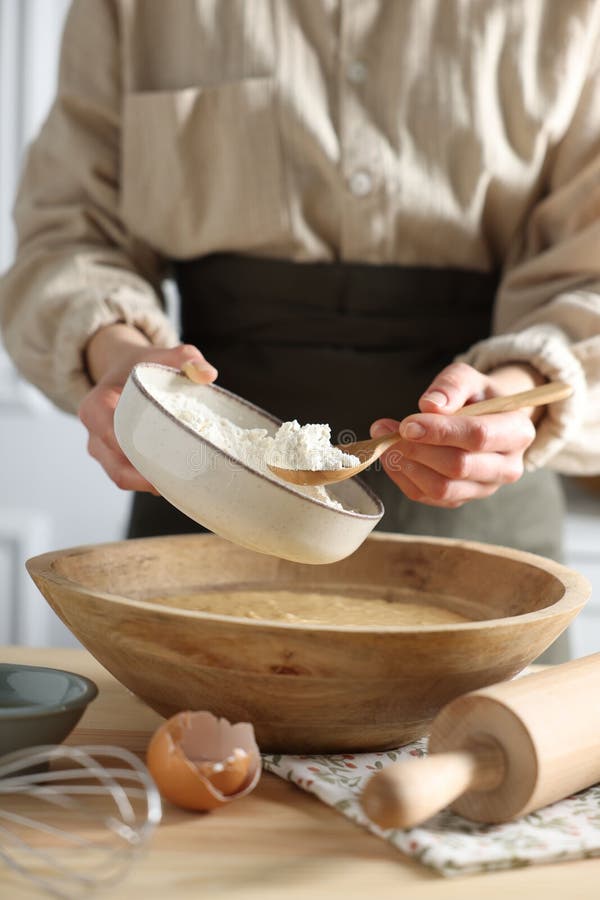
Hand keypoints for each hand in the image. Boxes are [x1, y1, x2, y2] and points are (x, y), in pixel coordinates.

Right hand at [78, 324, 216, 492]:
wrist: (125, 373)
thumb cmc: (142, 366)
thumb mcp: (160, 355)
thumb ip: (184, 358)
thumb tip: (208, 375)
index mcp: (96, 406)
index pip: (110, 433)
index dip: (135, 448)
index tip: (165, 454)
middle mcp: (94, 433)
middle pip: (117, 465)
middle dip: (148, 474)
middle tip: (182, 477)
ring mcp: (103, 452)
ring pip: (123, 477)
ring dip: (151, 483)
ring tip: (184, 482)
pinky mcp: (116, 462)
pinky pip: (132, 478)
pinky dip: (152, 481)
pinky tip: (179, 480)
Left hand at [370, 362, 542, 507]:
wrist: (484, 420)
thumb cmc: (476, 397)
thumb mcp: (467, 378)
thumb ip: (451, 386)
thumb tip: (430, 406)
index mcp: (517, 432)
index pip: (478, 436)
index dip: (439, 431)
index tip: (408, 424)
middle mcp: (507, 467)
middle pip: (458, 466)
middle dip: (418, 449)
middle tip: (388, 431)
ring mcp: (484, 488)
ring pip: (442, 488)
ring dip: (407, 466)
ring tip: (386, 442)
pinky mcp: (461, 499)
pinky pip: (426, 496)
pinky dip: (403, 477)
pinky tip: (393, 456)